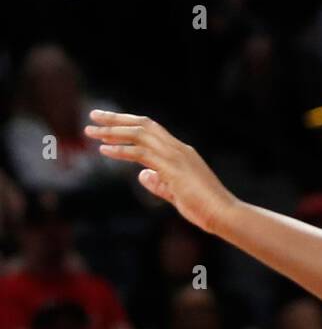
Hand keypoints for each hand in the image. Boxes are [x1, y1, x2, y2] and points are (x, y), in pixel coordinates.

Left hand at [85, 111, 237, 234]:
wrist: (223, 213)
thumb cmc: (204, 206)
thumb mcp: (175, 193)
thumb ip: (159, 182)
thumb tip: (142, 174)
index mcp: (180, 152)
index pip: (151, 130)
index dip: (128, 125)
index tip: (108, 123)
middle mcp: (178, 148)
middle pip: (143, 124)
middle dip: (117, 119)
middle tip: (94, 115)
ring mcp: (175, 155)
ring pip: (139, 134)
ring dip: (113, 131)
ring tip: (91, 131)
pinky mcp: (171, 167)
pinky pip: (141, 153)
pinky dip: (121, 149)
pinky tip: (104, 149)